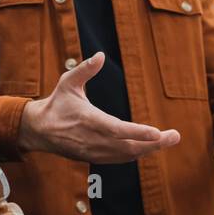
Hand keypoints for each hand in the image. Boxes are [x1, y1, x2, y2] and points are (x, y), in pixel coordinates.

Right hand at [18, 52, 179, 162]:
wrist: (38, 130)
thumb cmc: (56, 103)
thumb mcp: (67, 82)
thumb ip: (85, 69)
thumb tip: (101, 55)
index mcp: (88, 120)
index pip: (117, 130)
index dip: (138, 132)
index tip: (157, 132)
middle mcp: (92, 140)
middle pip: (128, 146)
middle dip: (154, 143)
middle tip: (175, 136)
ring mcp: (93, 152)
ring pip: (126, 155)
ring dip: (148, 149)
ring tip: (167, 140)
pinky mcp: (94, 157)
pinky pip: (120, 159)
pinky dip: (136, 153)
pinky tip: (149, 146)